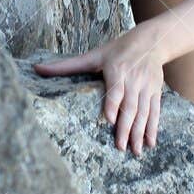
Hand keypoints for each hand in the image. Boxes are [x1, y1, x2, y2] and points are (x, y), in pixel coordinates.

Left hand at [32, 30, 164, 155]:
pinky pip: (155, 111)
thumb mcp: (93, 55)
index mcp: (116, 69)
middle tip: (120, 148)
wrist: (152, 41)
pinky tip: (150, 143)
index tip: (108, 120)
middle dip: (126, 127)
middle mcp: (133, 79)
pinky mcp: (156, 91)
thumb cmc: (118, 49)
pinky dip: (153, 128)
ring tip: (135, 152)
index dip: (113, 104)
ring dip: (140, 132)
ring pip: (144, 112)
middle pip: (130, 106)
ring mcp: (147, 86)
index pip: (115, 90)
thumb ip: (67, 65)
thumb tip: (37, 69)